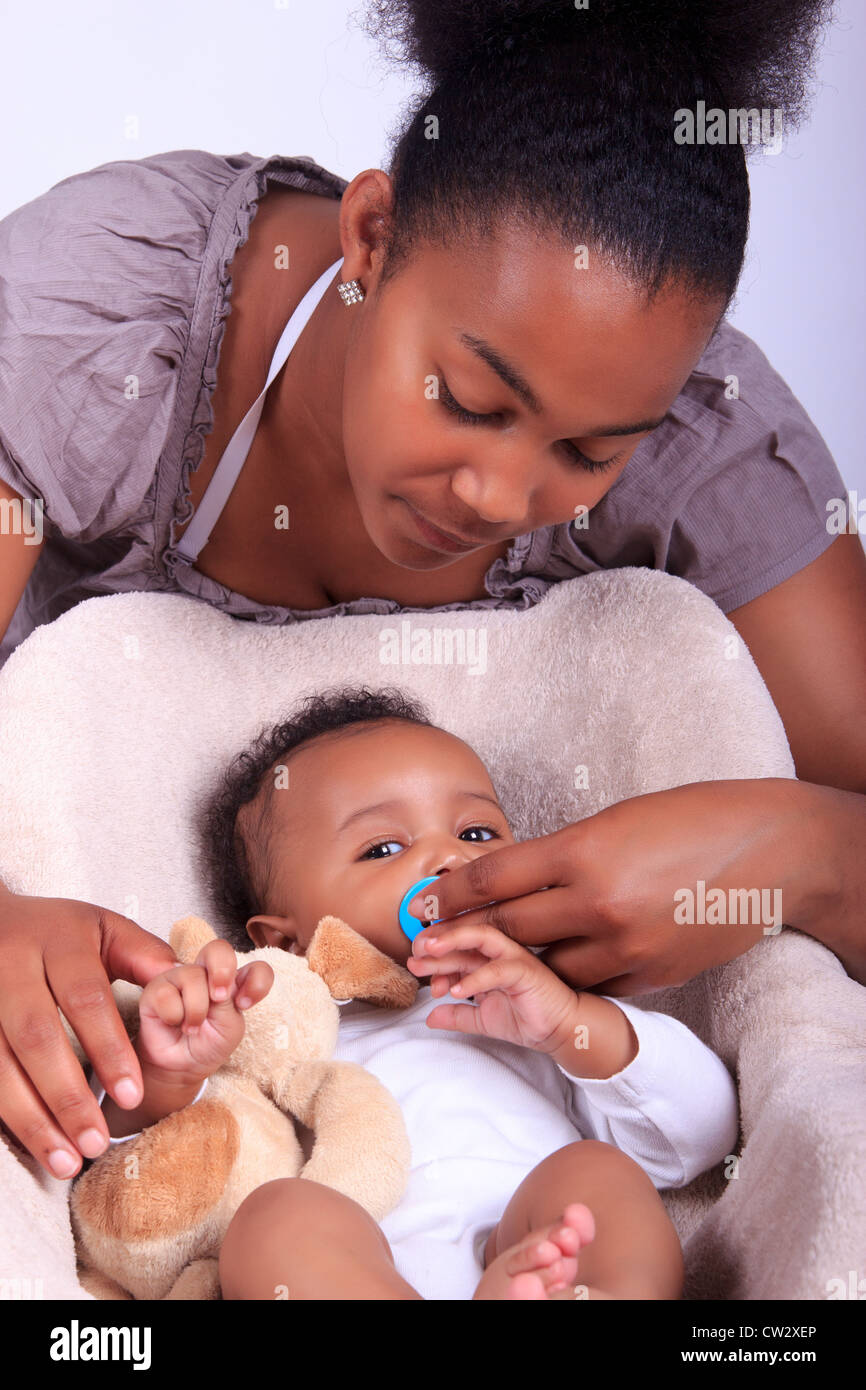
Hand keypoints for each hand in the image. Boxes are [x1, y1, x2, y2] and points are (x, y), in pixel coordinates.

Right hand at [0, 888, 177, 1178]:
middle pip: (36, 1035)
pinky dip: (11, 1116)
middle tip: (99, 1140)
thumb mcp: (105, 928)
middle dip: (68, 1094)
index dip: (109, 1048)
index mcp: (57, 940)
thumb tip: (185, 982)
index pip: (85, 997)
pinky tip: (37, 1146)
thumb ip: (145, 955)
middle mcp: (12, 966)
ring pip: (0, 1063)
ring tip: (68, 1162)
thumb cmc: (61, 932)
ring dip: (34, 1118)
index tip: (132, 1095)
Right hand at [134, 939, 272, 1086]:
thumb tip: (215, 988)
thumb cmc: (208, 1045)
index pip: (256, 969)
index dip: (256, 982)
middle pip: (218, 949)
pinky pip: (167, 994)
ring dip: (195, 1011)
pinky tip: (172, 1022)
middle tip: (218, 998)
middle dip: (222, 972)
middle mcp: (208, 974)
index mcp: (233, 983)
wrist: (180, 1066)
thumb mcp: (229, 1028)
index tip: (245, 1005)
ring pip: (192, 977)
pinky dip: (173, 1015)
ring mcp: (181, 977)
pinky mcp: (157, 988)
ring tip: (190, 1027)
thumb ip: (229, 1004)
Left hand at [406, 921, 578, 1054]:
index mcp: (487, 956)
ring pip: (481, 938)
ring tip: (429, 952)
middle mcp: (499, 950)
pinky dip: (475, 978)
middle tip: (414, 955)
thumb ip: (457, 1015)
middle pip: (462, 937)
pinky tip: (455, 990)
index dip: (433, 952)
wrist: (559, 1030)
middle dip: (435, 944)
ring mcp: (513, 956)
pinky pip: (498, 969)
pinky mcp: (526, 971)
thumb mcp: (481, 1018)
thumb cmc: (525, 1017)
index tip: (414, 964)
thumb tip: (429, 1018)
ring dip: (453, 942)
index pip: (455, 945)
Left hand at [407, 780, 817, 994]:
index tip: (426, 902)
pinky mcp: (651, 976)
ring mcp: (625, 947)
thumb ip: (564, 853)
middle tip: (433, 942)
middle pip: (509, 928)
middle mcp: (597, 903)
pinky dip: (570, 975)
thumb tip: (515, 876)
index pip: (495, 878)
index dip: (452, 893)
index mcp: (583, 850)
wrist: (773, 852)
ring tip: (484, 963)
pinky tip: (554, 968)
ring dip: (516, 963)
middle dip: (466, 936)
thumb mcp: (617, 820)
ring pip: (546, 966)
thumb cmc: (695, 818)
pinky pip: (591, 984)